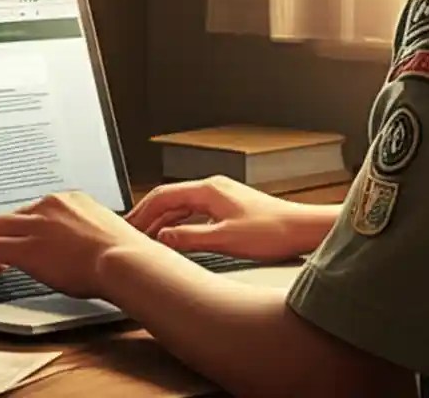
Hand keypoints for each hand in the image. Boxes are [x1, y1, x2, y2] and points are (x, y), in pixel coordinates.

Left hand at [0, 191, 166, 299]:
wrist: (123, 261)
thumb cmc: (124, 255)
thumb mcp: (105, 232)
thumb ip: (86, 234)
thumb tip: (81, 249)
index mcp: (70, 199)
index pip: (35, 209)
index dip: (24, 228)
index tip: (22, 240)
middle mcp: (49, 205)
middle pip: (10, 215)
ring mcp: (35, 224)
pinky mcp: (24, 247)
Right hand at [125, 176, 338, 261]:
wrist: (301, 229)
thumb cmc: (271, 232)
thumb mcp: (225, 239)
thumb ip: (189, 237)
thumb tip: (161, 238)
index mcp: (208, 190)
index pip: (162, 195)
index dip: (141, 212)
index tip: (126, 226)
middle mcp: (213, 188)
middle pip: (170, 198)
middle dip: (148, 215)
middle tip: (130, 233)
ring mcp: (221, 196)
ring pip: (182, 205)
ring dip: (163, 220)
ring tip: (147, 237)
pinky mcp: (229, 207)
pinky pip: (195, 211)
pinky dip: (179, 222)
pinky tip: (176, 236)